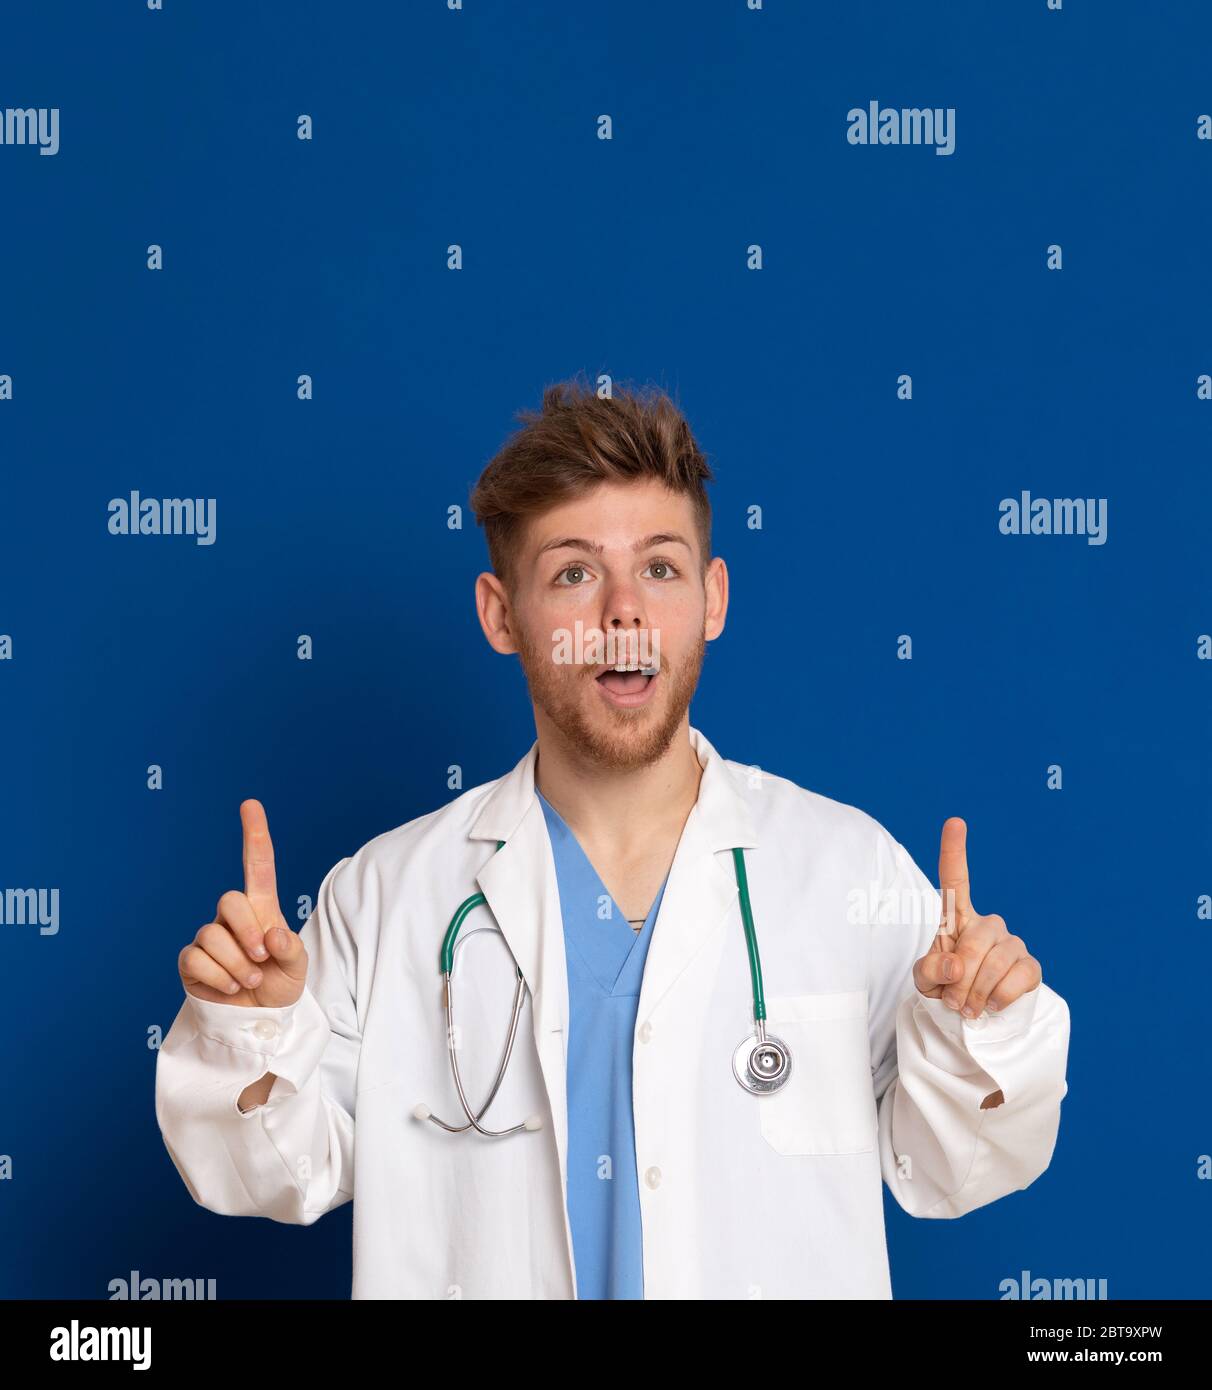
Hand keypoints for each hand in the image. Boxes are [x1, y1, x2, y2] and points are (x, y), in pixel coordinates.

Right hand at [178, 800, 308, 1007]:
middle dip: (247, 932)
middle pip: (229, 900)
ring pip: (212, 935)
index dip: (254, 835)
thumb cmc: (280, 987)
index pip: (258, 867)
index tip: (250, 804)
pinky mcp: (191, 962)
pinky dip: (219, 978)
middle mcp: (233, 919)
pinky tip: (230, 988)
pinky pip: (196, 959)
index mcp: (263, 910)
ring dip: (237, 965)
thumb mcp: (298, 967)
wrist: (260, 1022)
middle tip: (261, 959)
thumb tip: (271, 933)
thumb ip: (292, 949)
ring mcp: (209, 938)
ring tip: (249, 982)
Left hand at [912, 818, 1041, 1019]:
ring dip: (977, 993)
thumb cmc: (945, 987)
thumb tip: (956, 964)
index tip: (955, 821)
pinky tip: (993, 1005)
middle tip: (953, 1000)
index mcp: (956, 918)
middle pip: (972, 944)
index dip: (954, 851)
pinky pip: (1018, 978)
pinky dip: (1000, 998)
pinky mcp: (1030, 965)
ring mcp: (1012, 943)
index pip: (955, 880)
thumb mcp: (925, 980)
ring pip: (995, 963)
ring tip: (968, 1007)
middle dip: (959, 980)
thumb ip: (929, 970)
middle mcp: (987, 924)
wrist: (973, 1016)